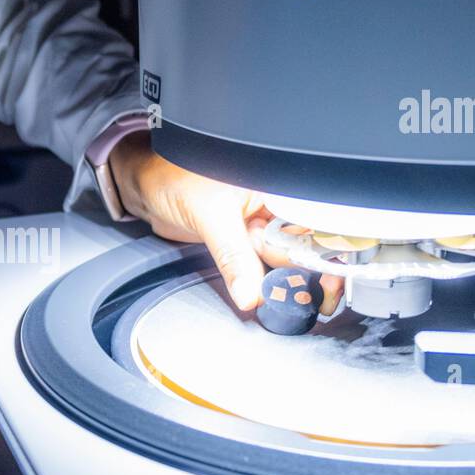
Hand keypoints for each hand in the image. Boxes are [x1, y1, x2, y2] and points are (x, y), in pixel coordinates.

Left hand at [109, 131, 342, 313]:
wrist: (142, 185)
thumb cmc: (172, 177)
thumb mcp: (210, 215)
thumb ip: (235, 256)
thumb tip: (254, 295)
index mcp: (278, 182)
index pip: (318, 218)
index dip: (329, 249)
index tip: (332, 279)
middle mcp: (275, 201)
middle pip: (305, 244)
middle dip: (305, 271)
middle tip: (311, 297)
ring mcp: (261, 222)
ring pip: (284, 258)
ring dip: (284, 281)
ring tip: (282, 295)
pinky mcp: (244, 240)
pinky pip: (261, 266)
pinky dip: (264, 283)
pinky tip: (263, 295)